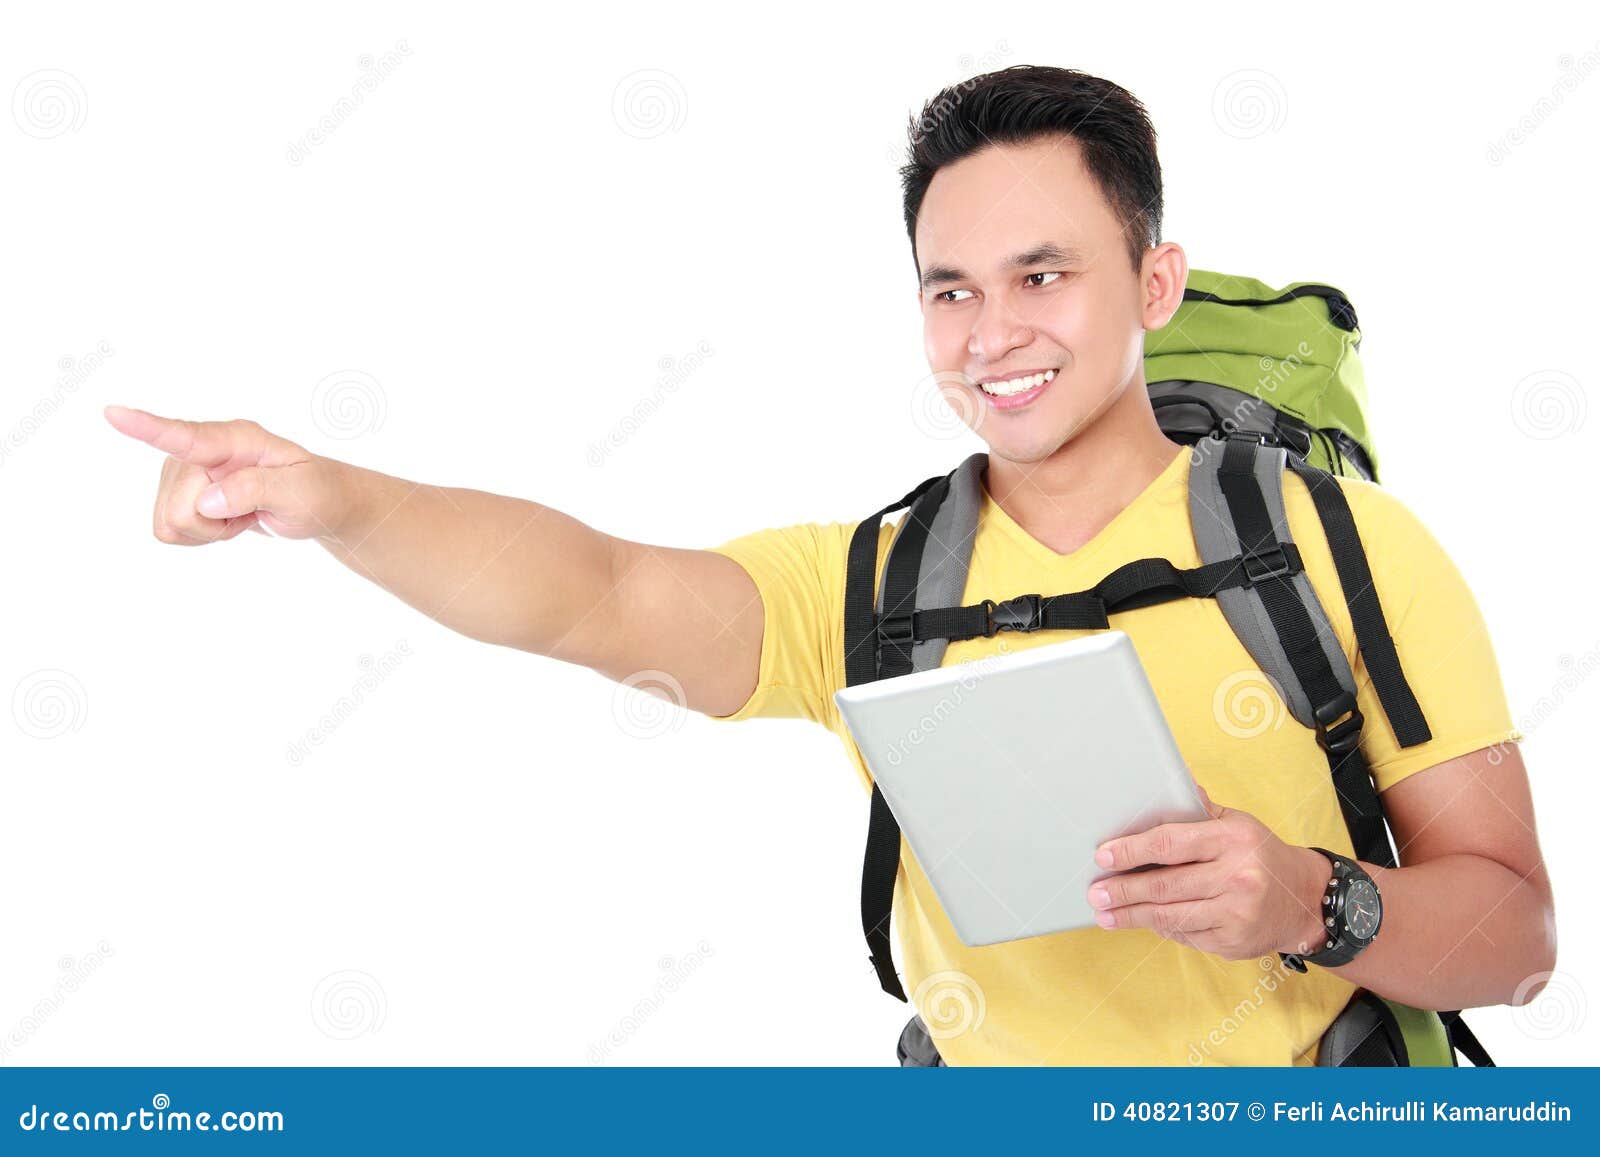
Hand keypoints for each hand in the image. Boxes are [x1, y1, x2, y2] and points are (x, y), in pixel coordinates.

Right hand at [104, 405, 352, 543]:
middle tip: (253, 512)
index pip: (188, 436)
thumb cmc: (316, 492)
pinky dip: (202, 536)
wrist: (317, 505)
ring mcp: (186, 471)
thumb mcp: (301, 492)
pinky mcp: (178, 492)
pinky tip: (227, 520)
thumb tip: (206, 501)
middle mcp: (202, 450)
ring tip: (242, 513)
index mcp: (237, 439)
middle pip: (179, 505)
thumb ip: (257, 491)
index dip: (148, 427)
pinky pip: (169, 531)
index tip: (113, 413)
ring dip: (210, 530)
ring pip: (170, 521)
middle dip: (215, 524)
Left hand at [1085, 783, 1327, 960]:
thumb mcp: (1237, 823)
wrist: (1305, 899)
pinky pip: (1186, 935)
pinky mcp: (1233, 941)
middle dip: (1123, 890)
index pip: (1170, 843)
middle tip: (1096, 892)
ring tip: (1106, 913)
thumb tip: (1169, 780)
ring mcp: (1236, 913)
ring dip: (1132, 915)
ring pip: (1171, 916)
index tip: (1104, 856)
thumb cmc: (1261, 855)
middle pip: (1165, 885)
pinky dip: (1162, 928)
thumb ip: (1200, 808)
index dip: (1132, 850)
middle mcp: (1236, 876)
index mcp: (1232, 840)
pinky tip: (1143, 922)